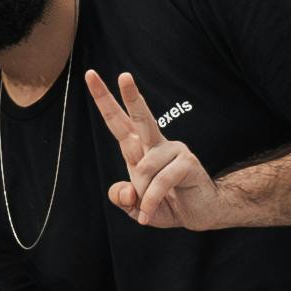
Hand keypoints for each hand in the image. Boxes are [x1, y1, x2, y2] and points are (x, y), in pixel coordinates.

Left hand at [87, 69, 231, 229]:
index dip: (105, 100)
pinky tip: (150, 215)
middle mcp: (155, 144)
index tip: (90, 75)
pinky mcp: (188, 162)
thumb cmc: (166, 205)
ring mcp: (174, 150)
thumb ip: (122, 198)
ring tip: (148, 207)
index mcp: (138, 148)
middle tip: (123, 75)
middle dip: (130, 96)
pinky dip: (151, 203)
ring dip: (141, 195)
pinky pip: (159, 182)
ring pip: (143, 168)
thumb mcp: (134, 206)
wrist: (200, 214)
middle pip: (140, 117)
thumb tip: (126, 192)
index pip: (119, 122)